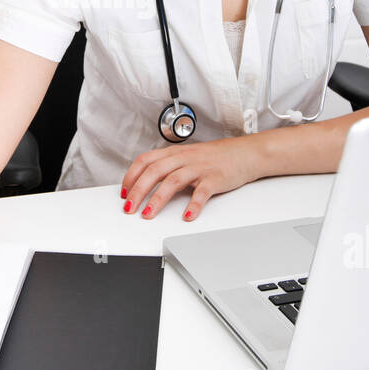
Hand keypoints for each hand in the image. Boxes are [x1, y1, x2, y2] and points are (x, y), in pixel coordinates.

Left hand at [121, 136, 265, 220]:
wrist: (244, 153)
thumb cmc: (214, 157)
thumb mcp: (187, 156)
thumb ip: (168, 166)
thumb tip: (145, 182)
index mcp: (174, 153)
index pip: (145, 161)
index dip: (131, 176)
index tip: (124, 192)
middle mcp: (184, 158)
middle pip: (155, 171)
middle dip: (138, 191)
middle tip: (129, 208)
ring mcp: (199, 167)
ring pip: (173, 181)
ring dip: (157, 199)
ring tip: (148, 215)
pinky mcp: (215, 178)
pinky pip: (202, 192)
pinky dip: (193, 205)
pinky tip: (187, 216)